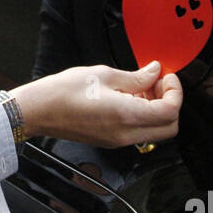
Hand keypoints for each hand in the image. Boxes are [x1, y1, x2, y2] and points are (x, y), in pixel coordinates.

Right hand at [9, 62, 181, 147]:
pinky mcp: (111, 140)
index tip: (165, 76)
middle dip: (170, 103)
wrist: (38, 110)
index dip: (174, 91)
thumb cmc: (63, 92)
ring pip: (155, 131)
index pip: (170, 111)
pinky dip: (142, 115)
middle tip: (158, 83)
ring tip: (140, 87)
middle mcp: (126, 134)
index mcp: (126, 116)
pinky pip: (139, 132)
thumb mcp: (104, 74)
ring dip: (156, 109)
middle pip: (169, 128)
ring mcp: (118, 141)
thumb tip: (154, 72)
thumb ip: (135, 77)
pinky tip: (128, 96)